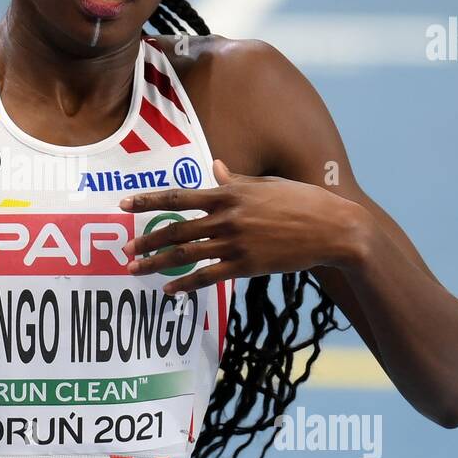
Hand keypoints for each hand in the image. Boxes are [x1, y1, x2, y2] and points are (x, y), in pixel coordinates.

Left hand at [119, 159, 366, 293]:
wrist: (333, 228)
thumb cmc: (302, 201)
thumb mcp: (267, 184)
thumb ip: (235, 180)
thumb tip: (214, 167)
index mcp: (229, 193)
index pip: (178, 196)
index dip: (148, 200)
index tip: (124, 204)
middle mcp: (226, 217)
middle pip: (175, 228)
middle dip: (146, 239)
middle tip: (124, 248)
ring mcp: (235, 242)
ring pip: (185, 254)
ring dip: (156, 263)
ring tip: (135, 269)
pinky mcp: (246, 266)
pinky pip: (207, 276)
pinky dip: (184, 284)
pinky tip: (168, 290)